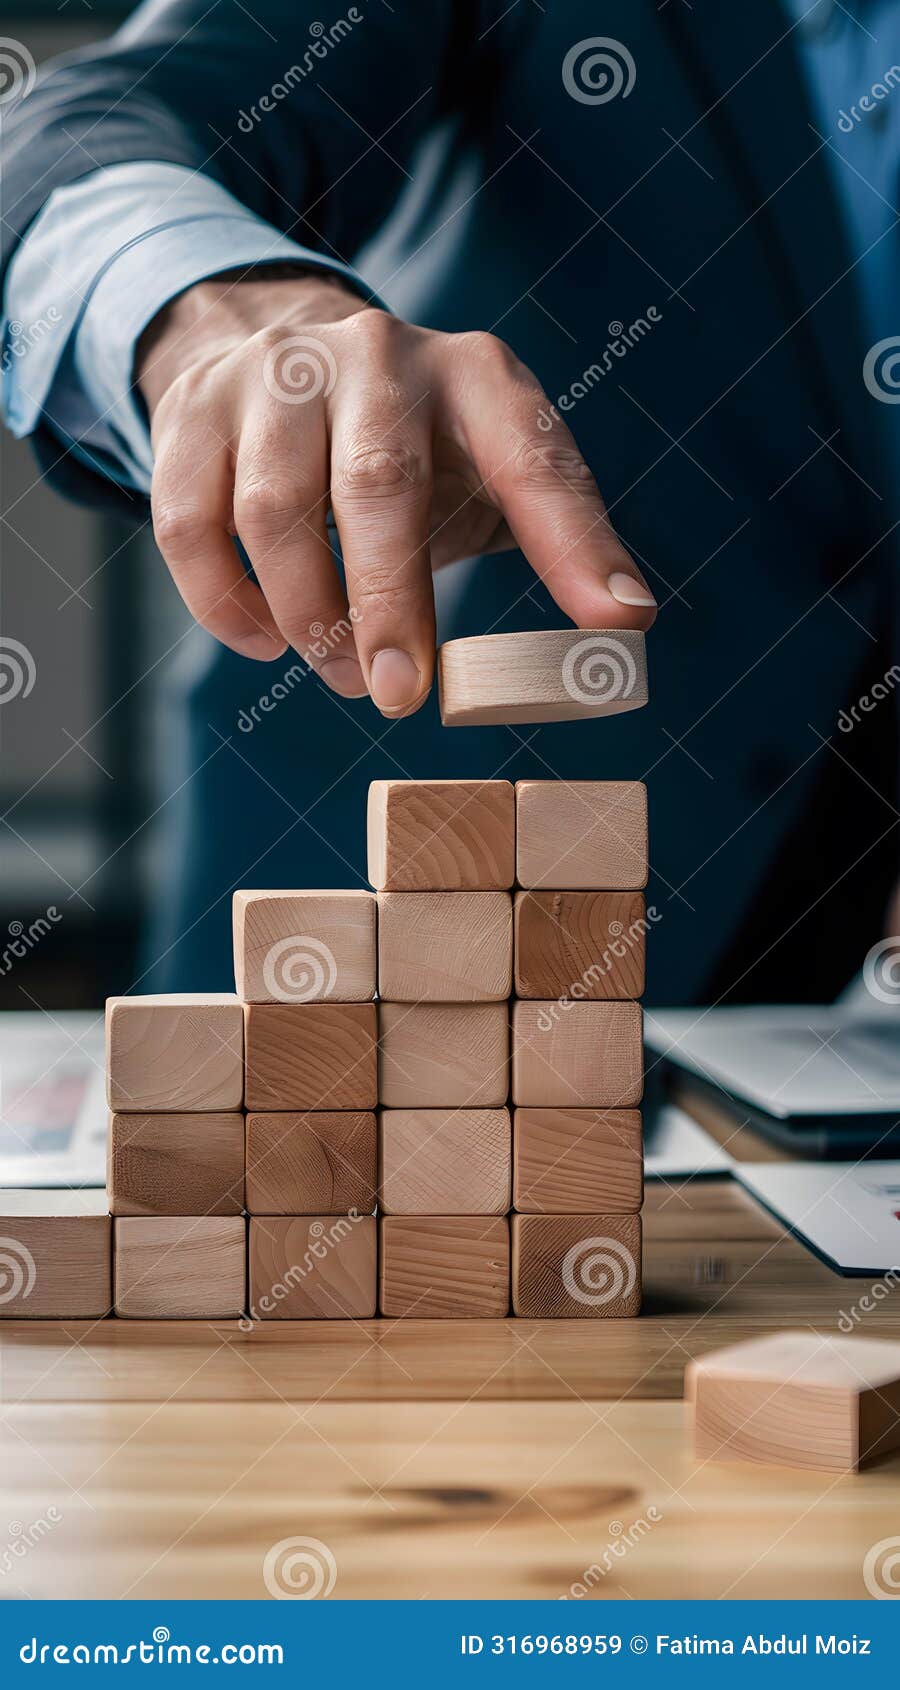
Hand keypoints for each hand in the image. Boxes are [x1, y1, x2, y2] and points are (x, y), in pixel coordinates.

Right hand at [137, 269, 656, 716]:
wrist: (271, 349)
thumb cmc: (407, 445)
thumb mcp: (487, 466)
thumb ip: (551, 534)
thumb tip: (623, 629)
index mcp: (474, 375)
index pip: (534, 459)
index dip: (576, 545)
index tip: (616, 625)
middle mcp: (375, 357)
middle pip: (377, 487)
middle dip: (391, 604)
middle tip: (400, 695)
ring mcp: (274, 377)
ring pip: (274, 513)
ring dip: (307, 618)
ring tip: (343, 673)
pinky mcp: (193, 413)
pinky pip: (192, 524)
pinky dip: (224, 603)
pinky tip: (264, 643)